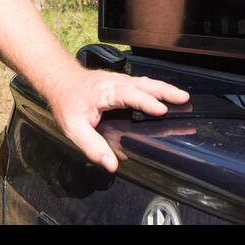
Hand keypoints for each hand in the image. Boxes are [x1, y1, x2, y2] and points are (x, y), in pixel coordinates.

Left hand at [45, 70, 188, 172]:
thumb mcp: (74, 128)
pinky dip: (156, 88)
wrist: (60, 81)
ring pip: (145, 82)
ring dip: (164, 88)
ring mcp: (119, 81)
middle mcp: (115, 83)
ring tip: (182, 97)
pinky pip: (142, 84)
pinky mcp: (121, 82)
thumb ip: (93, 147)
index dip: (146, 102)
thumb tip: (111, 164)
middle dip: (165, 91)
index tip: (161, 110)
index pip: (129, 95)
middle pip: (144, 85)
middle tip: (183, 98)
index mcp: (105, 92)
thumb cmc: (67, 102)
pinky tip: (165, 94)